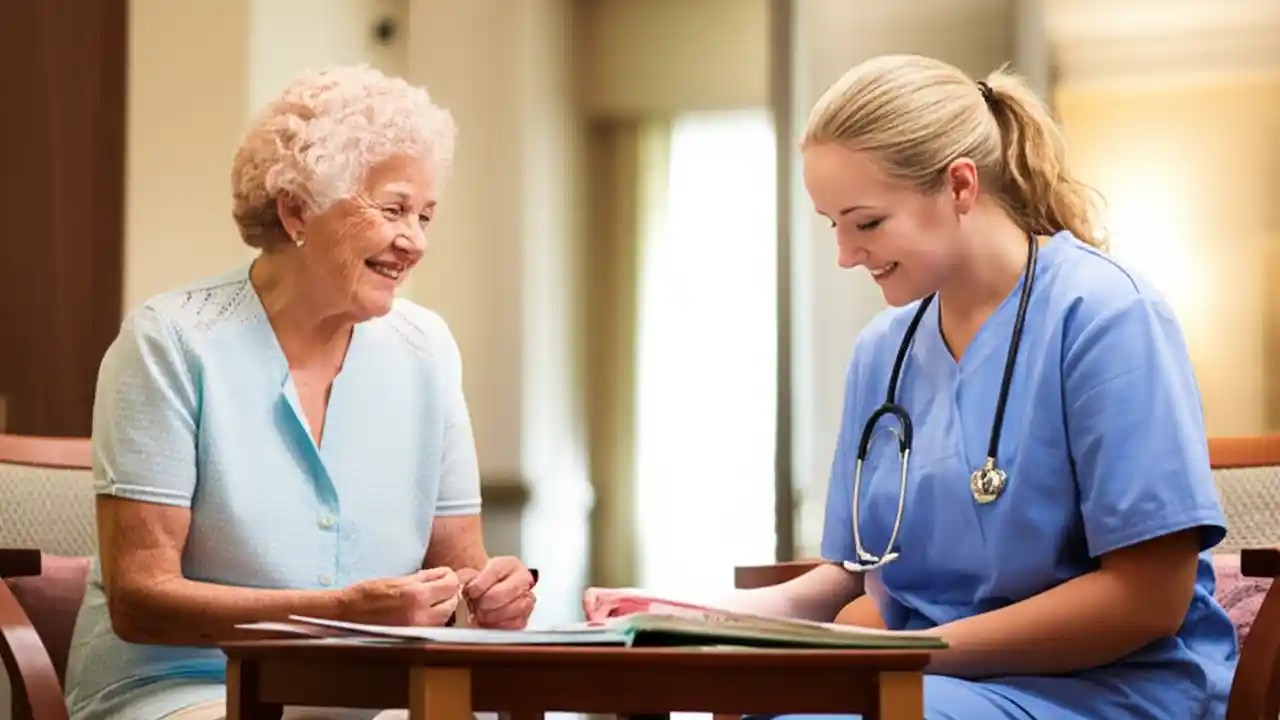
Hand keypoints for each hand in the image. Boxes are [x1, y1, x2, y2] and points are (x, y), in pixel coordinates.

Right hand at [340, 567, 459, 626]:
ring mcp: (417, 628)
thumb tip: (442, 577)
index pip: (450, 583)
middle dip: (449, 592)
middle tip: (440, 588)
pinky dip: (434, 619)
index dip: (449, 577)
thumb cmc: (366, 594)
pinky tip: (423, 612)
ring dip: (443, 606)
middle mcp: (420, 613)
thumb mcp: (396, 579)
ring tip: (431, 600)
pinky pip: (434, 627)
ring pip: (446, 616)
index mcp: (416, 594)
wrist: (345, 615)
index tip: (445, 575)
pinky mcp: (412, 638)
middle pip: (453, 600)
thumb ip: (422, 579)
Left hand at [458, 556, 535, 628]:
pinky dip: (500, 625)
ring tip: (481, 615)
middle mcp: (523, 579)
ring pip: (513, 608)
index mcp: (509, 564)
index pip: (494, 572)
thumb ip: (465, 578)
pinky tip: (489, 622)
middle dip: (484, 603)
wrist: (487, 593)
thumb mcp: (470, 575)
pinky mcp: (525, 617)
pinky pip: (516, 624)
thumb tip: (457, 585)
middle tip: (475, 606)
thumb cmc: (480, 584)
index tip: (470, 592)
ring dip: (492, 615)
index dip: (477, 586)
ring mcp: (527, 598)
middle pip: (502, 593)